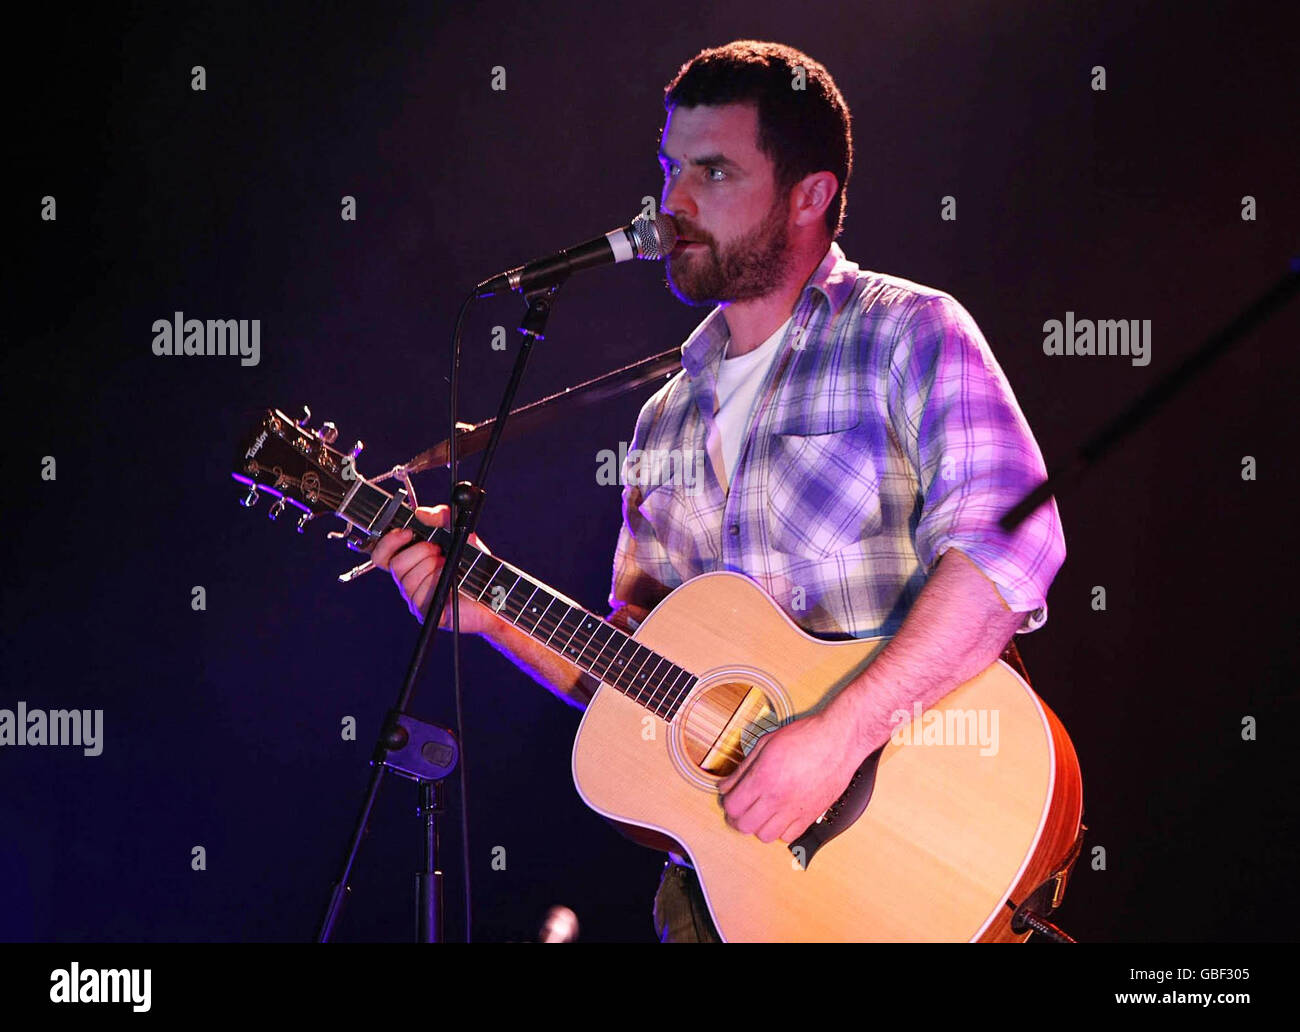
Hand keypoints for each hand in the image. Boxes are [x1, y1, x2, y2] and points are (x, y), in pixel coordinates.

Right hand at [370, 505, 498, 633]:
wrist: (495, 591)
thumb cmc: (474, 565)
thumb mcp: (462, 533)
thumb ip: (442, 517)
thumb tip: (421, 513)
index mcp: (411, 562)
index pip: (382, 555)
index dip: (387, 542)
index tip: (406, 532)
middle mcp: (410, 581)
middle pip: (395, 566)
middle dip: (418, 552)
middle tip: (437, 549)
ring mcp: (417, 598)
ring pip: (407, 580)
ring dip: (430, 567)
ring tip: (447, 564)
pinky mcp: (428, 613)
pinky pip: (419, 597)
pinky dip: (436, 582)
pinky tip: (449, 579)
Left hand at [717, 711, 864, 843]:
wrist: (838, 740)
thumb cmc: (806, 737)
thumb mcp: (765, 744)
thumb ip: (742, 769)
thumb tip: (726, 785)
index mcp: (763, 777)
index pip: (732, 806)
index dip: (727, 804)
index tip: (730, 798)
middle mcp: (778, 797)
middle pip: (744, 826)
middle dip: (738, 818)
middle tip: (741, 809)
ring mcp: (795, 809)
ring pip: (765, 836)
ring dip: (758, 827)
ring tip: (760, 813)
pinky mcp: (811, 815)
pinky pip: (789, 838)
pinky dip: (781, 831)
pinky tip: (780, 817)